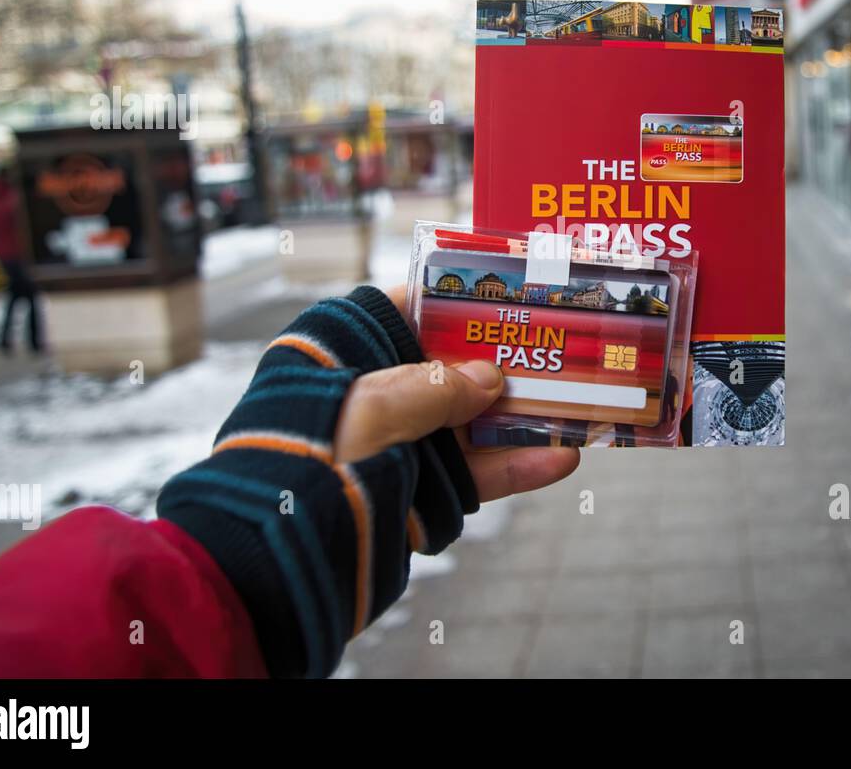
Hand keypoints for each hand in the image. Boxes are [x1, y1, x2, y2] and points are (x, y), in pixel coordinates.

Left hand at [331, 286, 579, 502]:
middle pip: (448, 367)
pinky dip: (515, 468)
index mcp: (342, 355)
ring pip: (468, 423)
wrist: (276, 555)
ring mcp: (393, 445)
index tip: (506, 294)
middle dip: (502, 361)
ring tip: (573, 407)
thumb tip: (490, 379)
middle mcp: (369, 395)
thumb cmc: (312, 457)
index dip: (454, 300)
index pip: (402, 310)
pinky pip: (472, 475)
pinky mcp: (412, 493)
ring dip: (521, 418)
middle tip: (556, 348)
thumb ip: (438, 387)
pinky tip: (559, 459)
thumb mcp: (376, 407)